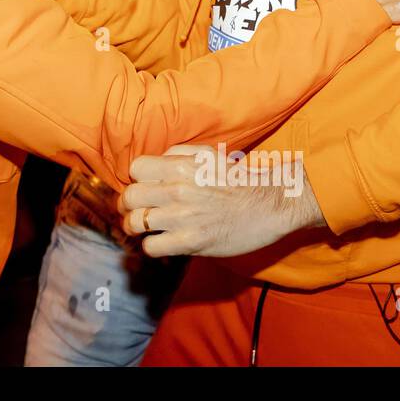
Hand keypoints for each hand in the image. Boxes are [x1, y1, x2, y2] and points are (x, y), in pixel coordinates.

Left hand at [118, 145, 323, 258]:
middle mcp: (178, 190)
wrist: (270, 205)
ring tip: (142, 227)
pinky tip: (161, 241)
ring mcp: (183, 218)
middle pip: (130, 196)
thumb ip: (177, 153)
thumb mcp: (208, 154)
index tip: (145, 185)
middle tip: (136, 208)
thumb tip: (153, 162)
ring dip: (135, 226)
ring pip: (134, 223)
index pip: (135, 169)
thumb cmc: (238, 179)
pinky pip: (152, 247)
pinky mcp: (192, 242)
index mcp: (181, 166)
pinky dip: (152, 246)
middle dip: (129, 203)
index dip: (137, 177)